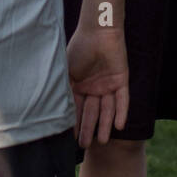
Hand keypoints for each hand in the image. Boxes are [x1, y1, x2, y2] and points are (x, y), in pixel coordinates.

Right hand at [66, 23, 128, 147]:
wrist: (98, 31)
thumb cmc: (79, 49)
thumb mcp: (66, 71)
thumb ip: (63, 89)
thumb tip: (53, 110)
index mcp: (79, 85)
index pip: (76, 108)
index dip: (74, 123)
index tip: (70, 139)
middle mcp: (94, 88)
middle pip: (92, 112)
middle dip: (88, 128)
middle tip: (85, 145)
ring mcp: (108, 85)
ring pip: (108, 109)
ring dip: (106, 125)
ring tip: (104, 141)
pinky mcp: (122, 80)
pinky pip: (122, 99)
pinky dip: (121, 112)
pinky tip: (120, 126)